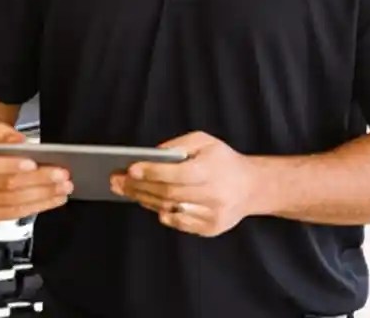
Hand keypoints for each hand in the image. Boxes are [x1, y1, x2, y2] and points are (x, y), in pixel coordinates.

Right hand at [0, 120, 73, 223]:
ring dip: (43, 195)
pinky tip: (57, 198)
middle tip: (61, 174)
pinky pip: (18, 213)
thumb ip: (2, 132)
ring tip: (64, 186)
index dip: (10, 165)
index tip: (33, 162)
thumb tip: (17, 141)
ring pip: (15, 202)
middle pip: (7, 186)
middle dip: (38, 180)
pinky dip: (40, 206)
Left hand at [110, 131, 255, 237]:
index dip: (151, 172)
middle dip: (138, 187)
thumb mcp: (205, 141)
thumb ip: (178, 145)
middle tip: (116, 180)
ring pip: (170, 209)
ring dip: (144, 199)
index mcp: (211, 171)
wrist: (253, 186)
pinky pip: (178, 222)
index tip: (130, 169)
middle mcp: (213, 195)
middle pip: (168, 193)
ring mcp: (212, 215)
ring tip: (125, 190)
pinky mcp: (211, 228)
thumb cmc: (223, 160)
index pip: (175, 174)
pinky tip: (146, 201)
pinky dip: (160, 212)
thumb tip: (152, 155)